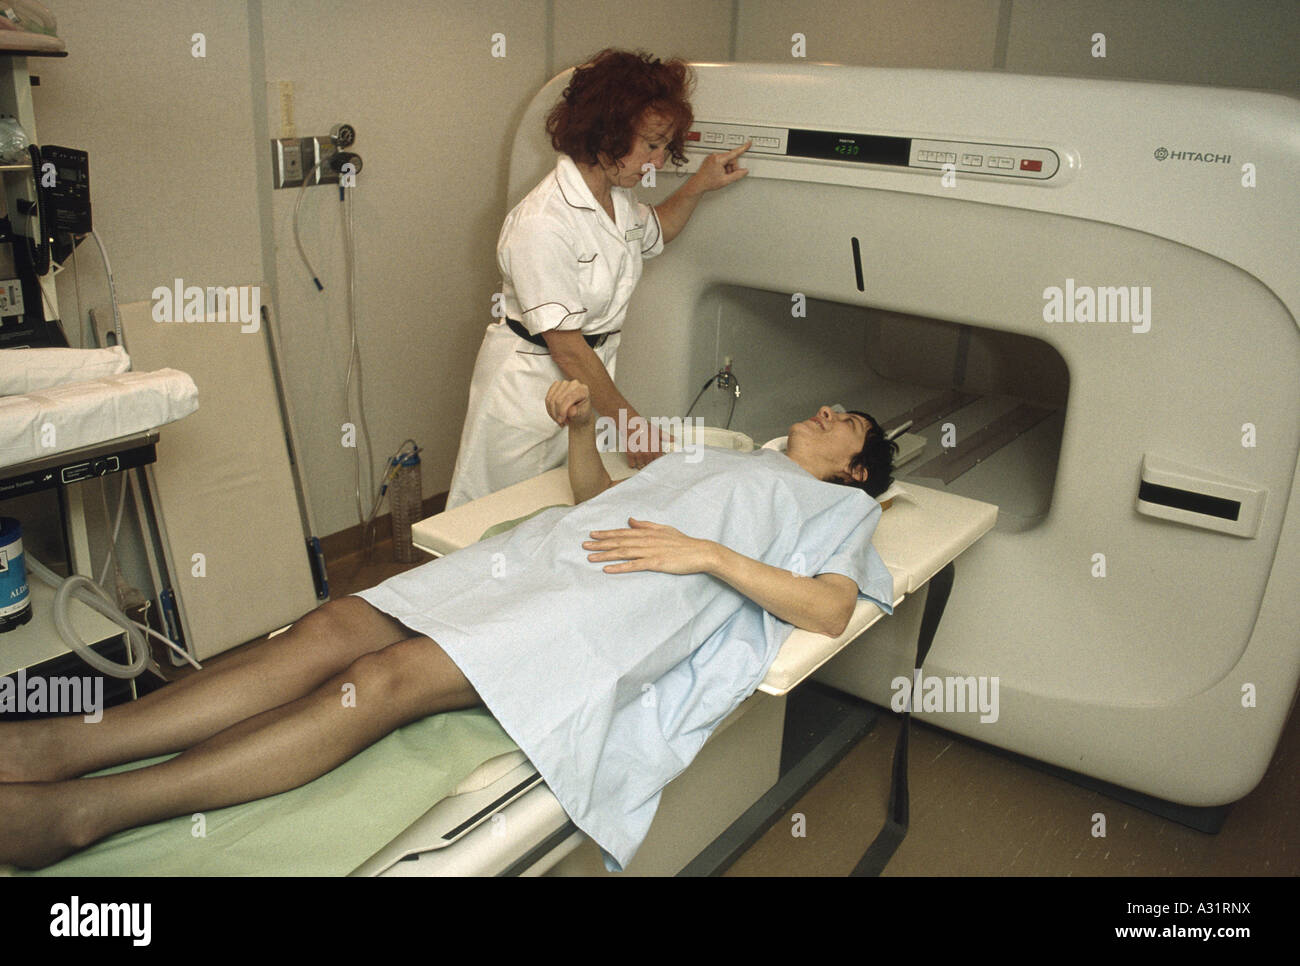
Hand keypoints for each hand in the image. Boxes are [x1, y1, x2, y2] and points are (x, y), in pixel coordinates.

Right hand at [546, 379, 592, 428]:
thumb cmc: (582, 413)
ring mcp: (564, 383)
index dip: (562, 410)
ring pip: (551, 399)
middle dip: (557, 414)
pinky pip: (547, 398)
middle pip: (558, 399)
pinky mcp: (556, 385)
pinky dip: (549, 409)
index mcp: (583, 390)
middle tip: (561, 422)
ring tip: (559, 419)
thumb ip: (577, 413)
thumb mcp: (582, 415)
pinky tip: (555, 414)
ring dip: (553, 413)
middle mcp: (574, 384)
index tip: (561, 420)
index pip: (569, 398)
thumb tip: (571, 411)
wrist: (579, 412)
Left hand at [583, 518, 718, 574]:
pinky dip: (620, 567)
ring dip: (605, 555)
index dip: (606, 533)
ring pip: (623, 552)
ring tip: (590, 558)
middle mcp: (646, 540)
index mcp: (647, 532)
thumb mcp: (663, 529)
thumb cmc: (682, 542)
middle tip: (584, 546)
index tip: (592, 535)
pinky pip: (634, 566)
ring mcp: (650, 551)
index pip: (622, 532)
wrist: (699, 552)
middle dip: (600, 544)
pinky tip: (608, 570)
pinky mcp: (655, 563)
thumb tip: (630, 520)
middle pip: (619, 541)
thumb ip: (645, 525)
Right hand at [622, 412, 667, 468]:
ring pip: (641, 466)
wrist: (631, 424)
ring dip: (641, 465)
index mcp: (655, 447)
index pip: (658, 460)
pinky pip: (632, 464)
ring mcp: (638, 454)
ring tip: (640, 460)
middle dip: (649, 463)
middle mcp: (647, 452)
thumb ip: (666, 437)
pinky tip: (634, 460)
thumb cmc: (644, 426)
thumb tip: (675, 439)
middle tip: (646, 459)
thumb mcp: (657, 430)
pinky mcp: (629, 454)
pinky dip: (633, 464)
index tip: (656, 459)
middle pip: (650, 464)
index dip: (657, 461)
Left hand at [691, 141, 750, 191]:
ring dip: (727, 168)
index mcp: (718, 159)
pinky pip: (721, 160)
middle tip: (729, 175)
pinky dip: (723, 166)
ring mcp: (712, 156)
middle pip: (731, 159)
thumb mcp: (725, 181)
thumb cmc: (708, 182)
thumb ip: (737, 175)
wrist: (698, 184)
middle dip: (732, 167)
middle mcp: (715, 156)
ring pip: (726, 160)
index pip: (734, 153)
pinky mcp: (710, 159)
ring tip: (722, 175)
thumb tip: (744, 171)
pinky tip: (719, 173)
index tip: (748, 143)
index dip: (743, 148)